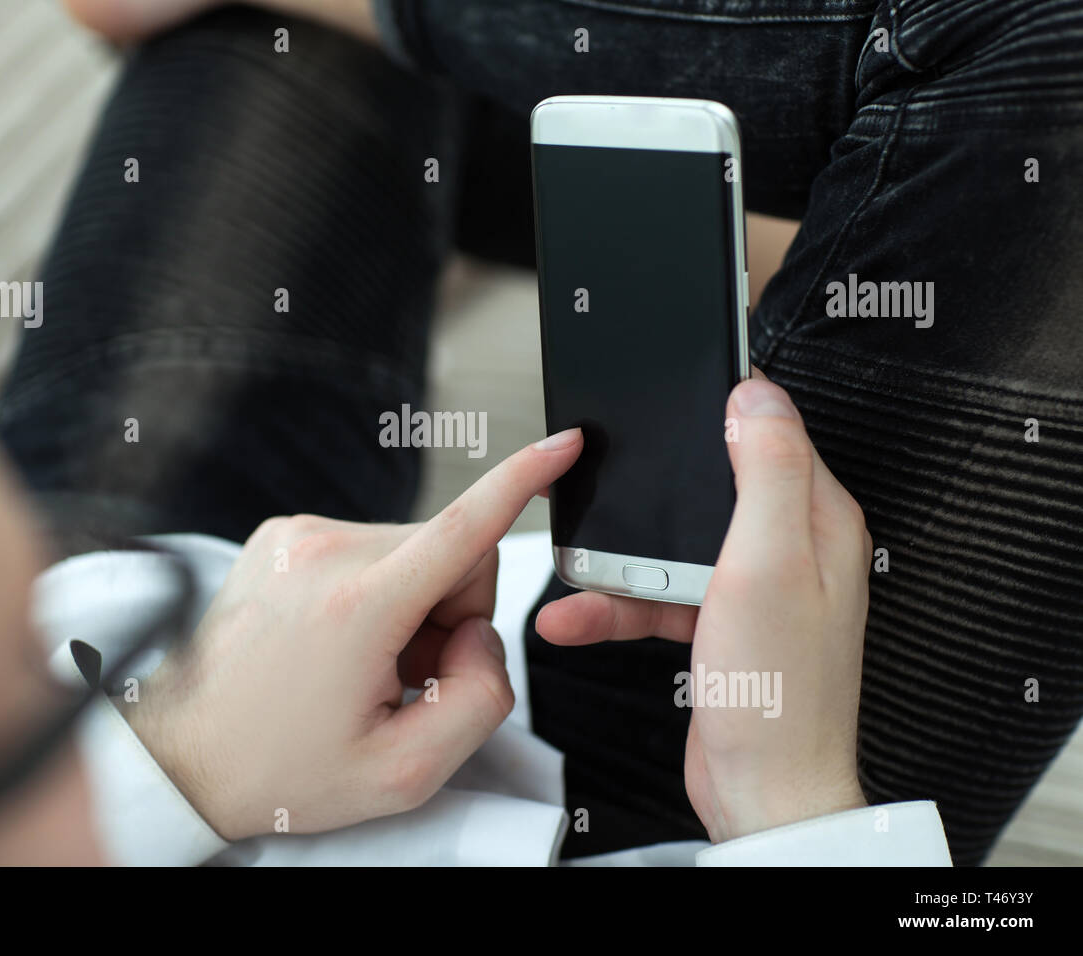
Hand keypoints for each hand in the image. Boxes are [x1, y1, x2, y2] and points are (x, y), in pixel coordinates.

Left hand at [119, 430, 582, 839]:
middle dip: (449, 614)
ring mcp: (297, 536)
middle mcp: (324, 552)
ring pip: (413, 549)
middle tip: (403, 676)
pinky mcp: (282, 535)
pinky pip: (369, 548)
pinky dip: (374, 592)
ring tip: (361, 665)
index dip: (524, 482)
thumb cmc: (286, 766)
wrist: (185, 756)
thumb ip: (479, 699)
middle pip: (451, 551)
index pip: (464, 526)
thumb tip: (479, 637)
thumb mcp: (404, 772)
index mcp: (357, 606)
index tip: (564, 444)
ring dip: (409, 605)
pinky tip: (337, 641)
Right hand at [536, 376, 870, 842]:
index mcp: (817, 520)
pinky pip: (662, 595)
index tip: (674, 398)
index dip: (725, 411)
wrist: (763, 791)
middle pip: (711, 488)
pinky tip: (576, 615)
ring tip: (573, 568)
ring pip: (676, 545)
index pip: (774, 433)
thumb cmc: (778, 692)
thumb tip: (757, 393)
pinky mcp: (723, 625)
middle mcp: (792, 549)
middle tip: (606, 486)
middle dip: (654, 492)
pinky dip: (619, 603)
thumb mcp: (768, 560)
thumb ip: (765, 470)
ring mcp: (755, 589)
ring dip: (622, 559)